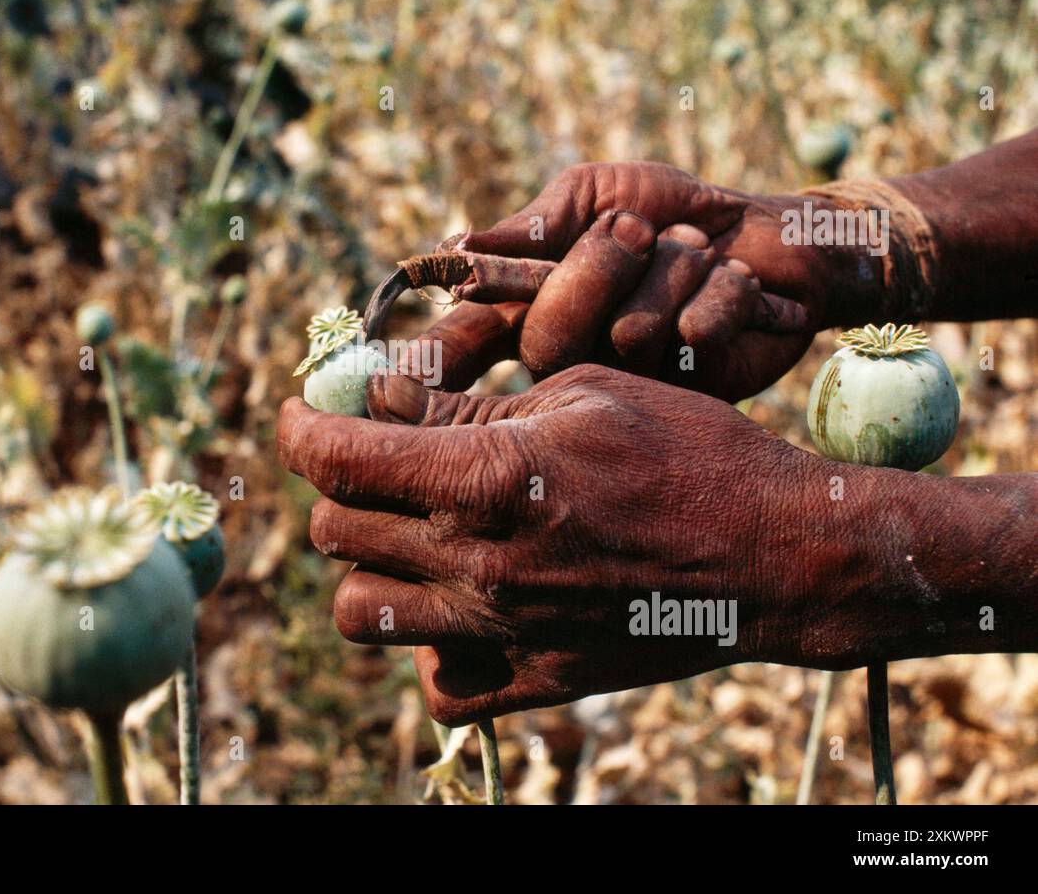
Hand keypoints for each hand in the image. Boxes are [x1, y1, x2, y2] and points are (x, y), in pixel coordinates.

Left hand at [277, 364, 825, 724]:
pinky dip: (426, 642)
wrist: (776, 553)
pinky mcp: (534, 680)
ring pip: (360, 614)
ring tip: (410, 533)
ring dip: (368, 566)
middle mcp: (478, 564)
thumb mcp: (577, 394)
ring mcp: (502, 632)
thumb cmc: (687, 451)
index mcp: (486, 480)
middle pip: (335, 532)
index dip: (300, 428)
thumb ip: (467, 408)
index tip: (304, 412)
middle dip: (338, 484)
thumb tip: (381, 399)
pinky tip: (458, 601)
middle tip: (374, 459)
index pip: (336, 459)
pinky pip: (433, 683)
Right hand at [418, 162, 860, 401]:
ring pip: (627, 334)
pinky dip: (722, 290)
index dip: (430, 362)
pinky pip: (693, 337)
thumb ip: (538, 222)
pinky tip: (734, 290)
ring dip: (673, 268)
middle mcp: (569, 358)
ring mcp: (628, 383)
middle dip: (595, 268)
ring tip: (697, 256)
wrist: (772, 238)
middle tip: (638, 230)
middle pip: (544, 339)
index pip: (464, 343)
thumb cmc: (673, 210)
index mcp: (531, 308)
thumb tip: (459, 247)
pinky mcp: (692, 393)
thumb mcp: (599, 192)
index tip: (391, 382)